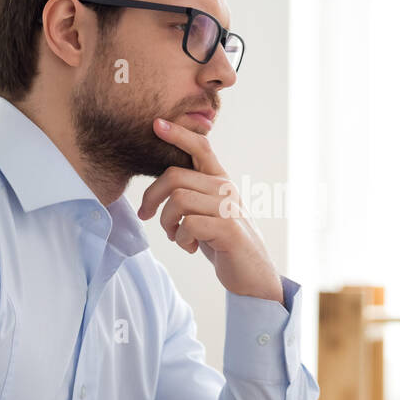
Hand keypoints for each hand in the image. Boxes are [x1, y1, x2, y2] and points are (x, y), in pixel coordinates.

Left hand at [137, 118, 283, 304]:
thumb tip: (159, 186)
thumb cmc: (223, 243)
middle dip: (151, 197)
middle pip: (175, 176)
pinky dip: (181, 239)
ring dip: (167, 223)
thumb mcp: (207, 213)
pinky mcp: (228, 229)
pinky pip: (189, 224)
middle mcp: (226, 188)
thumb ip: (191, 195)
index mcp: (220, 181)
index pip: (201, 147)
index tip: (157, 124)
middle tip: (146, 215)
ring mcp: (229, 208)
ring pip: (178, 200)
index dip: (178, 134)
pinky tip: (190, 248)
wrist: (253, 275)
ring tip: (175, 236)